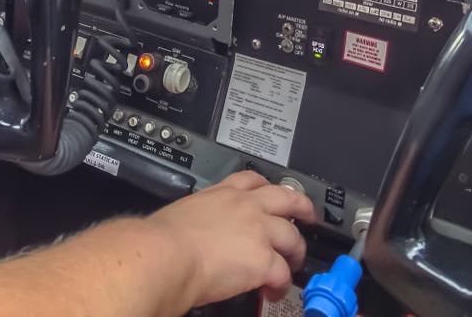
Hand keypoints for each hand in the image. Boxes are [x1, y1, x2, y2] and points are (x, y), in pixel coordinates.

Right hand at [147, 171, 315, 306]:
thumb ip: (202, 217)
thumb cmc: (163, 239)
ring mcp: (257, 230)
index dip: (268, 187)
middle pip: (286, 198)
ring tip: (292, 264)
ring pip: (292, 236)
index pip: (252, 180)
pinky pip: (283, 272)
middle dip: (302, 206)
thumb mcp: (185, 213)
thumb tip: (201, 232)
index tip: (273, 194)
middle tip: (308, 215)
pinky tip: (272, 292)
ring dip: (294, 251)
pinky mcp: (263, 259)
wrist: (167, 254)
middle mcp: (244, 206)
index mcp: (222, 194)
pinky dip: (280, 284)